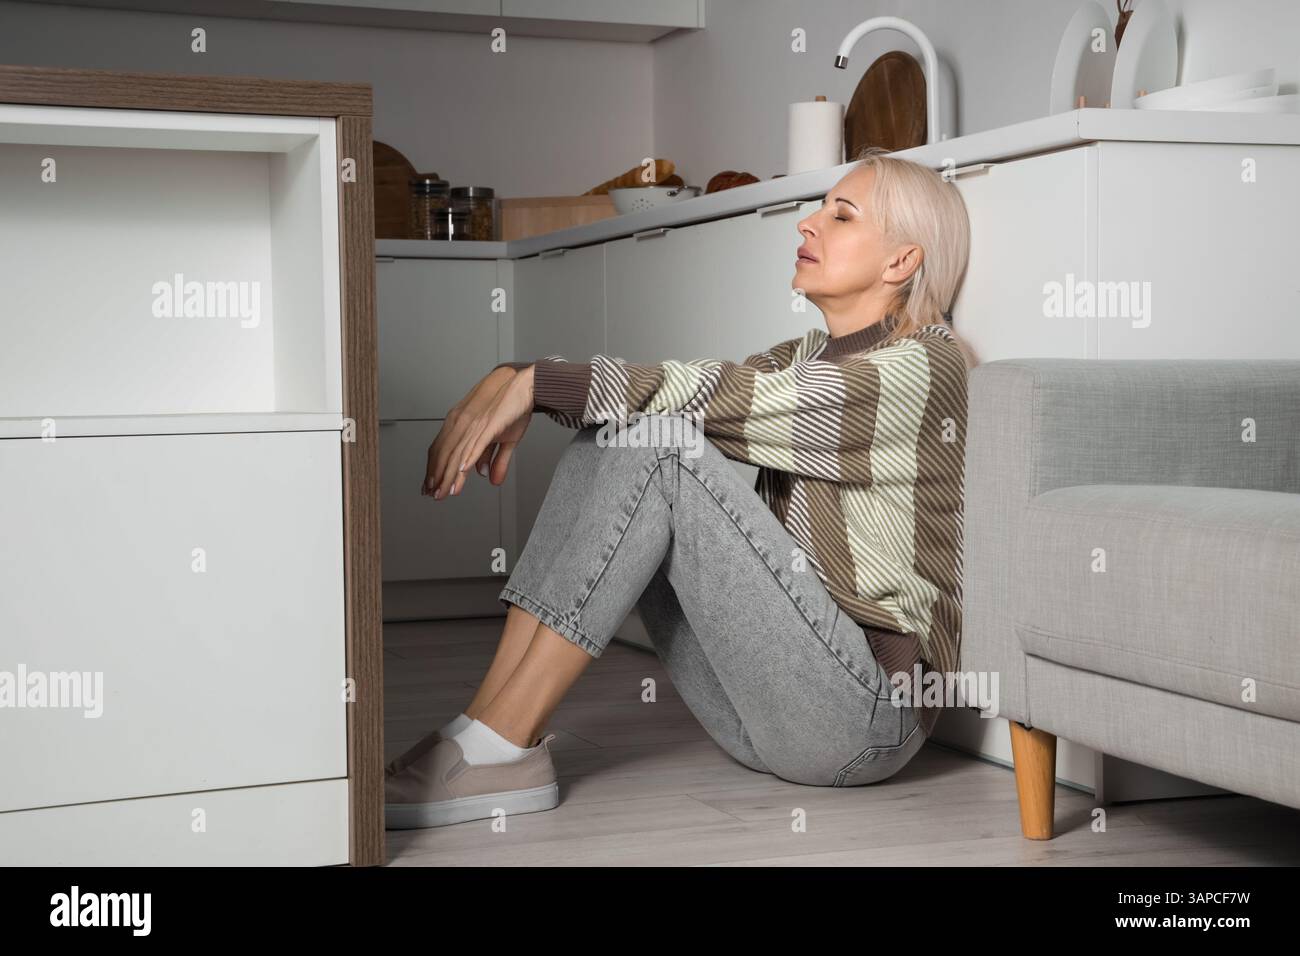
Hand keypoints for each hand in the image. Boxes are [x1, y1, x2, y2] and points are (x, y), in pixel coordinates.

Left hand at [425, 366, 534, 498]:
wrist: (524, 385)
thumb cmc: (512, 408)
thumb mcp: (505, 439)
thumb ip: (496, 460)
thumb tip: (489, 479)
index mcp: (461, 423)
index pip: (441, 449)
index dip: (434, 469)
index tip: (430, 485)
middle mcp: (463, 422)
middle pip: (445, 453)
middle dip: (438, 477)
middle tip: (433, 495)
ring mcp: (475, 423)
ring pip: (459, 452)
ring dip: (451, 474)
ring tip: (446, 491)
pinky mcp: (490, 423)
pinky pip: (476, 443)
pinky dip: (468, 457)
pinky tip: (462, 470)